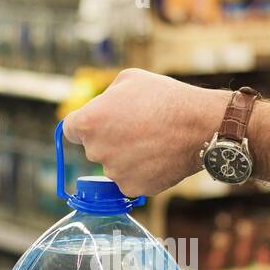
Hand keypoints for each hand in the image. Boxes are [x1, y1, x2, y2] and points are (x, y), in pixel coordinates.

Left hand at [61, 69, 227, 196]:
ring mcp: (114, 173)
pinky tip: (157, 156)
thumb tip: (99, 110)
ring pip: (112, 166)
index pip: (70, 129)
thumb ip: (105, 97)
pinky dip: (140, 172)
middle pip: (93, 148)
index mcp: (89, 122)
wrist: (200, 125)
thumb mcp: (128, 80)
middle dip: (109, 139)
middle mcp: (96, 150)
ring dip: (125, 157)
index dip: (86, 124)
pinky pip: (129, 180)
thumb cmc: (165, 98)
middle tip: (136, 128)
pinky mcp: (132, 188)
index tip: (99, 124)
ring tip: (151, 141)